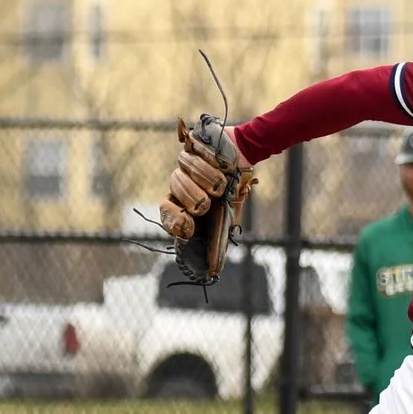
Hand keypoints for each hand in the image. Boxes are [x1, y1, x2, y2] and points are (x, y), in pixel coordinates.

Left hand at [160, 118, 249, 240]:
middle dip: (193, 198)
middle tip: (208, 202)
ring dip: (207, 177)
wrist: (246, 157)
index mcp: (184, 201)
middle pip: (174, 187)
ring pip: (183, 168)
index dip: (173, 220)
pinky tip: (222, 162)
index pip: (166, 211)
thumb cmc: (235, 188)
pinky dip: (211, 158)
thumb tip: (213, 272)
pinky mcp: (191, 142)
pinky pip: (194, 149)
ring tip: (223, 181)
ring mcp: (184, 161)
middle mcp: (180, 180)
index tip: (188, 228)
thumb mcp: (227, 216)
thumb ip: (217, 240)